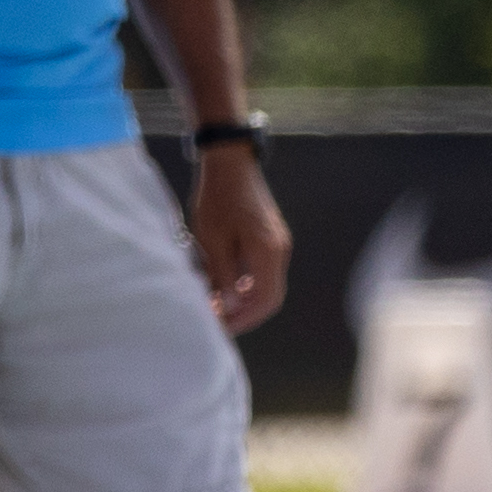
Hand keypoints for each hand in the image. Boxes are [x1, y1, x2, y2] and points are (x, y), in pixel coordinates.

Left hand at [190, 143, 290, 334]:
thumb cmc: (217, 198)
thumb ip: (222, 275)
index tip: (219, 328)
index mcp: (268, 253)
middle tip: (214, 321)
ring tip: (212, 305)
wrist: (230, 164)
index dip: (244, 320)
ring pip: (264, 284)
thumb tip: (230, 307)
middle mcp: (279, 251)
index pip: (266, 301)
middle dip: (242, 313)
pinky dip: (242, 283)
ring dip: (241, 299)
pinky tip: (219, 285)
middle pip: (268, 297)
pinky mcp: (269, 238)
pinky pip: (260, 270)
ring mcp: (277, 244)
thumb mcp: (211, 239)